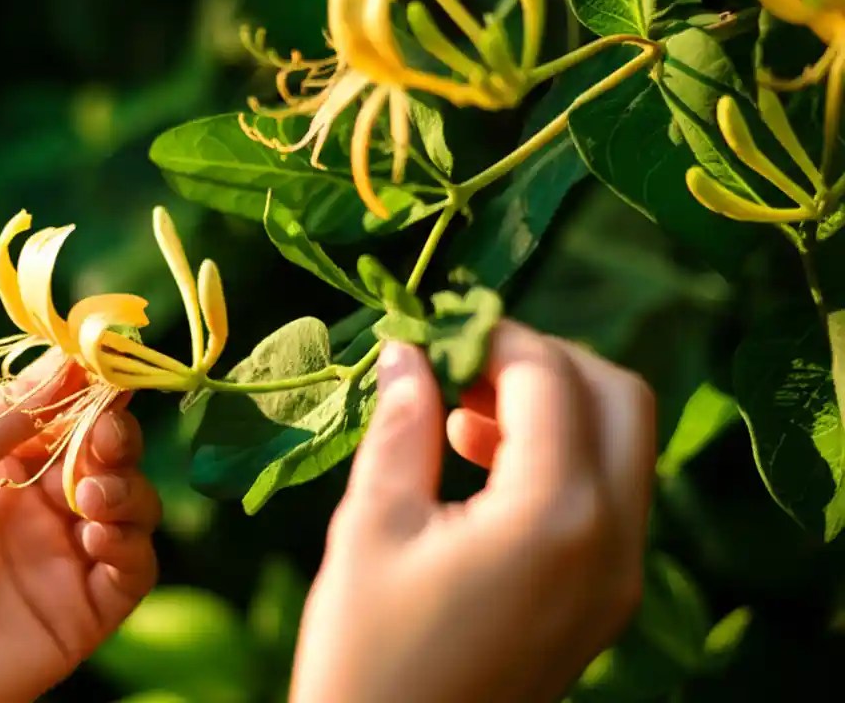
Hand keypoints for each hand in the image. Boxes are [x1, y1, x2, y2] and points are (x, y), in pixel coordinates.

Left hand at [0, 351, 160, 702]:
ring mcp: (60, 562)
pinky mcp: (80, 615)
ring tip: (96, 492)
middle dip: (113, 436)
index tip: (106, 364)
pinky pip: (132, 572)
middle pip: (102, 456)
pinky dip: (131, 545)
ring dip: (126, 487)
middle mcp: (33, 511)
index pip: (57, 416)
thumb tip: (62, 358)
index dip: (85, 389)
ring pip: (129, 507)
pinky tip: (100, 534)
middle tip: (105, 434)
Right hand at [290, 321, 655, 702]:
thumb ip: (402, 426)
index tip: (432, 332)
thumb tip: (407, 351)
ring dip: (553, 407)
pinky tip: (483, 466)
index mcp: (555, 516)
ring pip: (620, 444)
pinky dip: (560, 459)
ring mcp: (621, 577)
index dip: (490, 337)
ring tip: (460, 417)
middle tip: (459, 369)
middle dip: (540, 361)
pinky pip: (607, 497)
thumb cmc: (366, 653)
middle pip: (616, 396)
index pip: (549, 377)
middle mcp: (612, 542)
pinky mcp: (607, 600)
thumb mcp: (372, 527)